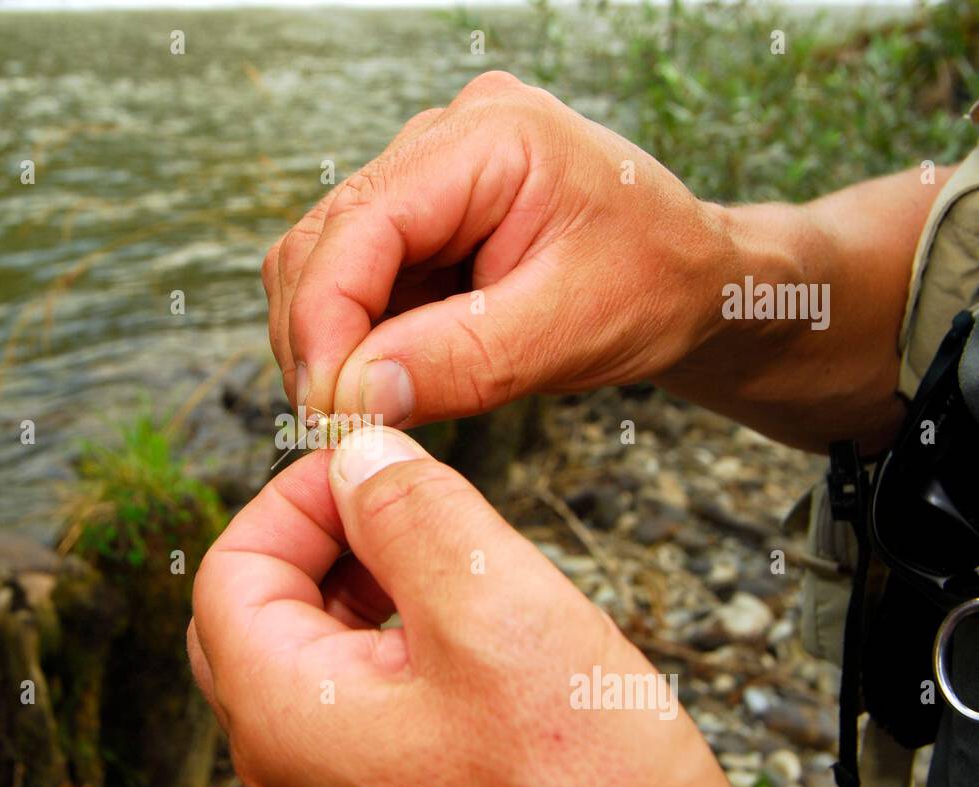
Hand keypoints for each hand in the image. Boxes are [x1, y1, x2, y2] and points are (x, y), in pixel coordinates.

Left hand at [188, 425, 760, 786]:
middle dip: (331, 539)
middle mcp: (295, 765)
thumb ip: (412, 516)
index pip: (231, 566)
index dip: (297, 497)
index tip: (369, 465)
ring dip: (375, 590)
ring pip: (322, 656)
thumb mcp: (497, 617)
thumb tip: (360, 454)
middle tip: (409, 509)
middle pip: (266, 610)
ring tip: (459, 569)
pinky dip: (407, 648)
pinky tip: (479, 642)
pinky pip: (371, 706)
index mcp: (285, 714)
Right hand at [264, 70, 731, 427]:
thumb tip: (356, 396)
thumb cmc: (656, 286)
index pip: (364, 222)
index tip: (327, 409)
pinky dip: (353, 339)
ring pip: (321, 262)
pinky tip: (387, 379)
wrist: (693, 280)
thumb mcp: (570, 330)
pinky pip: (353, 281)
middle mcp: (444, 140)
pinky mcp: (420, 219)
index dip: (325, 321)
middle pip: (323, 240)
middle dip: (318, 339)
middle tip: (340, 425)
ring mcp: (425, 177)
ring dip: (328, 342)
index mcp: (492, 137)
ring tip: (367, 407)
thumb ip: (463, 360)